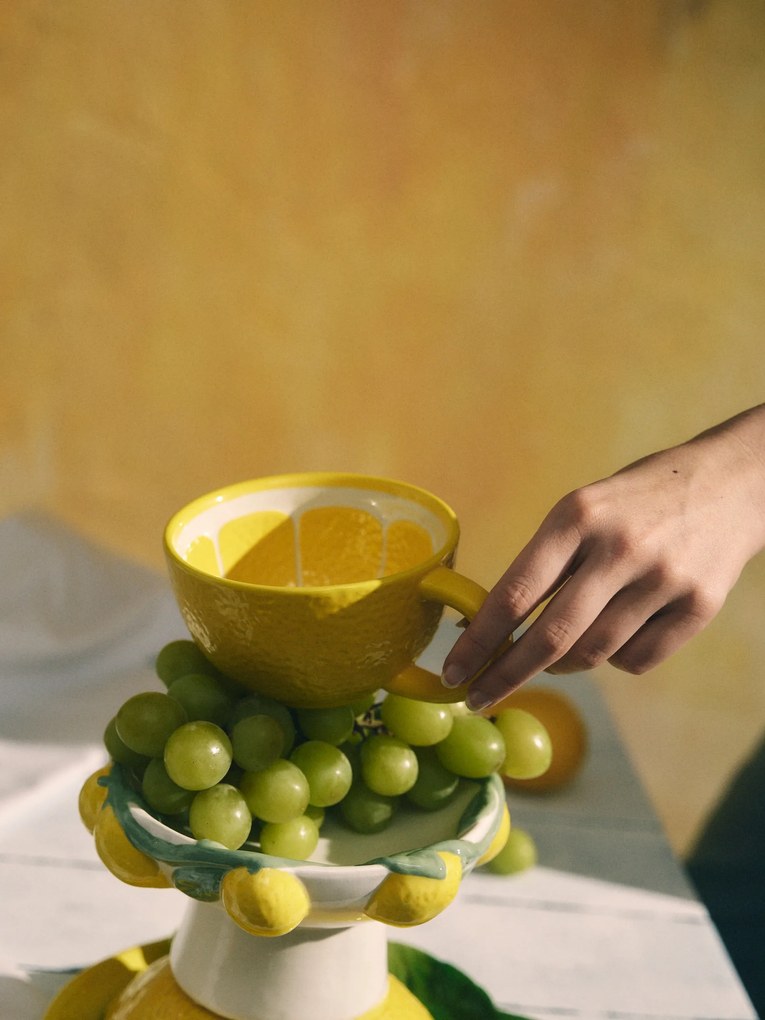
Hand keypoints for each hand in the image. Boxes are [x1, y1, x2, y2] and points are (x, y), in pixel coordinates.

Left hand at [443, 406, 764, 711]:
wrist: (731, 485)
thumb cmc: (635, 501)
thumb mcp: (582, 509)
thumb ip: (544, 562)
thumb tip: (490, 625)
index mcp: (577, 516)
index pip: (515, 592)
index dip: (479, 640)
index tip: (453, 671)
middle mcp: (619, 549)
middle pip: (550, 637)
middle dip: (505, 675)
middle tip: (478, 698)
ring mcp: (663, 579)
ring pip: (593, 654)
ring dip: (561, 666)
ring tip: (551, 657)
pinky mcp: (698, 606)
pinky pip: (637, 660)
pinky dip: (614, 660)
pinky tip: (613, 635)